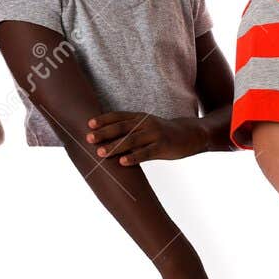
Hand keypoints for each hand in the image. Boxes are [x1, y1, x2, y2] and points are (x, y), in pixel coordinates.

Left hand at [86, 112, 204, 165]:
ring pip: (131, 140)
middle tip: (88, 138)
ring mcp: (155, 134)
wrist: (189, 134)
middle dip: (104, 133)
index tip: (88, 124)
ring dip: (115, 146)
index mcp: (139, 117)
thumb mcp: (145, 127)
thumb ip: (128, 132)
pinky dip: (134, 157)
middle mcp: (145, 123)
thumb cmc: (161, 133)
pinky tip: (122, 162)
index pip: (118, 116)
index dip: (104, 119)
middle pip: (122, 127)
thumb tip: (103, 142)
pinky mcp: (163, 147)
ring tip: (100, 153)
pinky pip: (146, 153)